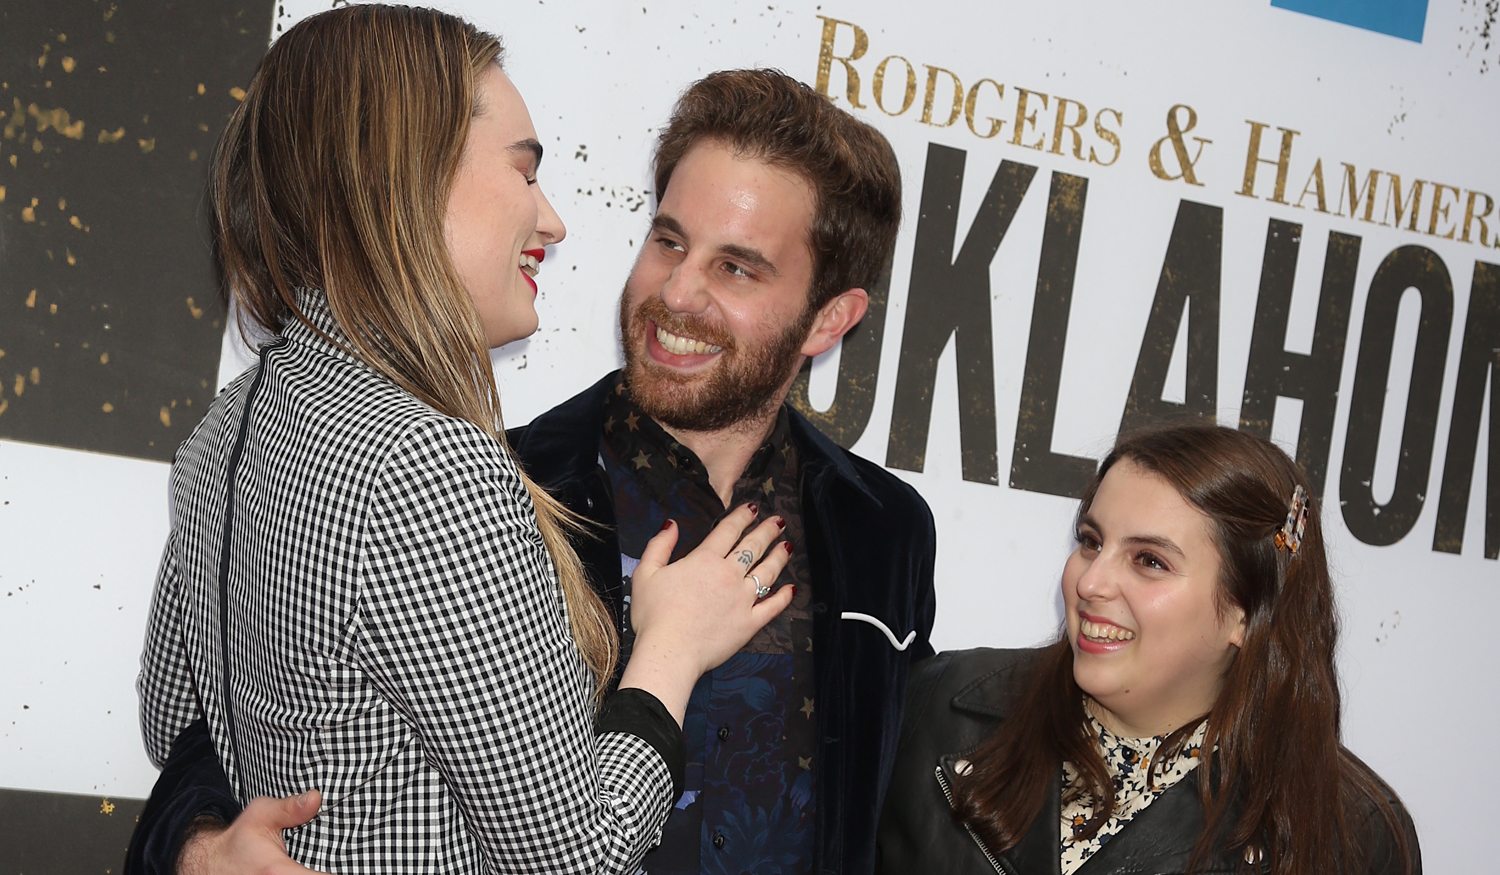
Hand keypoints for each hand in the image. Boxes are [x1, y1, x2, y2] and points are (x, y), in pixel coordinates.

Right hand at [177, 791, 329, 874]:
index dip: (340, 872)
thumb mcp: (260, 815)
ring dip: (314, 874)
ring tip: (328, 863)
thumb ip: (290, 808)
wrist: (211, 863)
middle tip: (341, 862)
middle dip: (332, 870)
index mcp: (277, 872)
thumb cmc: (238, 840)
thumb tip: (316, 798)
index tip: (351, 863)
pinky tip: (313, 867)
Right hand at [620, 504, 794, 722]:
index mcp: (705, 560)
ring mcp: (742, 599)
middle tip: (779, 521)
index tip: (753, 508)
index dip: (742, 516)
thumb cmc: (654, 615)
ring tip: (787, 546)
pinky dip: (783, 597)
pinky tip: (791, 588)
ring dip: (779, 556)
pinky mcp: (749, 623)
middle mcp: (728, 575)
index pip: (729, 530)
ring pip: (767, 572)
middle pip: (753, 546)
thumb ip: (659, 545)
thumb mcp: (646, 573)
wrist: (670, 652)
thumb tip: (671, 524)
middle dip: (767, 531)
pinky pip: (772, 607)